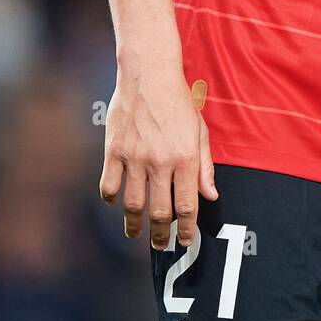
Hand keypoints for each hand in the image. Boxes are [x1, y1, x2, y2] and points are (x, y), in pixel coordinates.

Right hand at [99, 67, 216, 248]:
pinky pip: (109, 186)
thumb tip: (210, 196)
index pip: (187, 206)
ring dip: (134, 226)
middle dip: (161, 235)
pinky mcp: (114, 150)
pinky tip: (117, 203)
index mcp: (185, 158)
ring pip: (133, 205)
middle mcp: (160, 162)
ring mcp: (134, 157)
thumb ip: (204, 166)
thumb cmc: (178, 103)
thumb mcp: (200, 132)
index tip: (185, 241)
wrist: (149, 75)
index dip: (186, 229)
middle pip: (159, 212)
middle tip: (160, 245)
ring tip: (136, 234)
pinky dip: (111, 199)